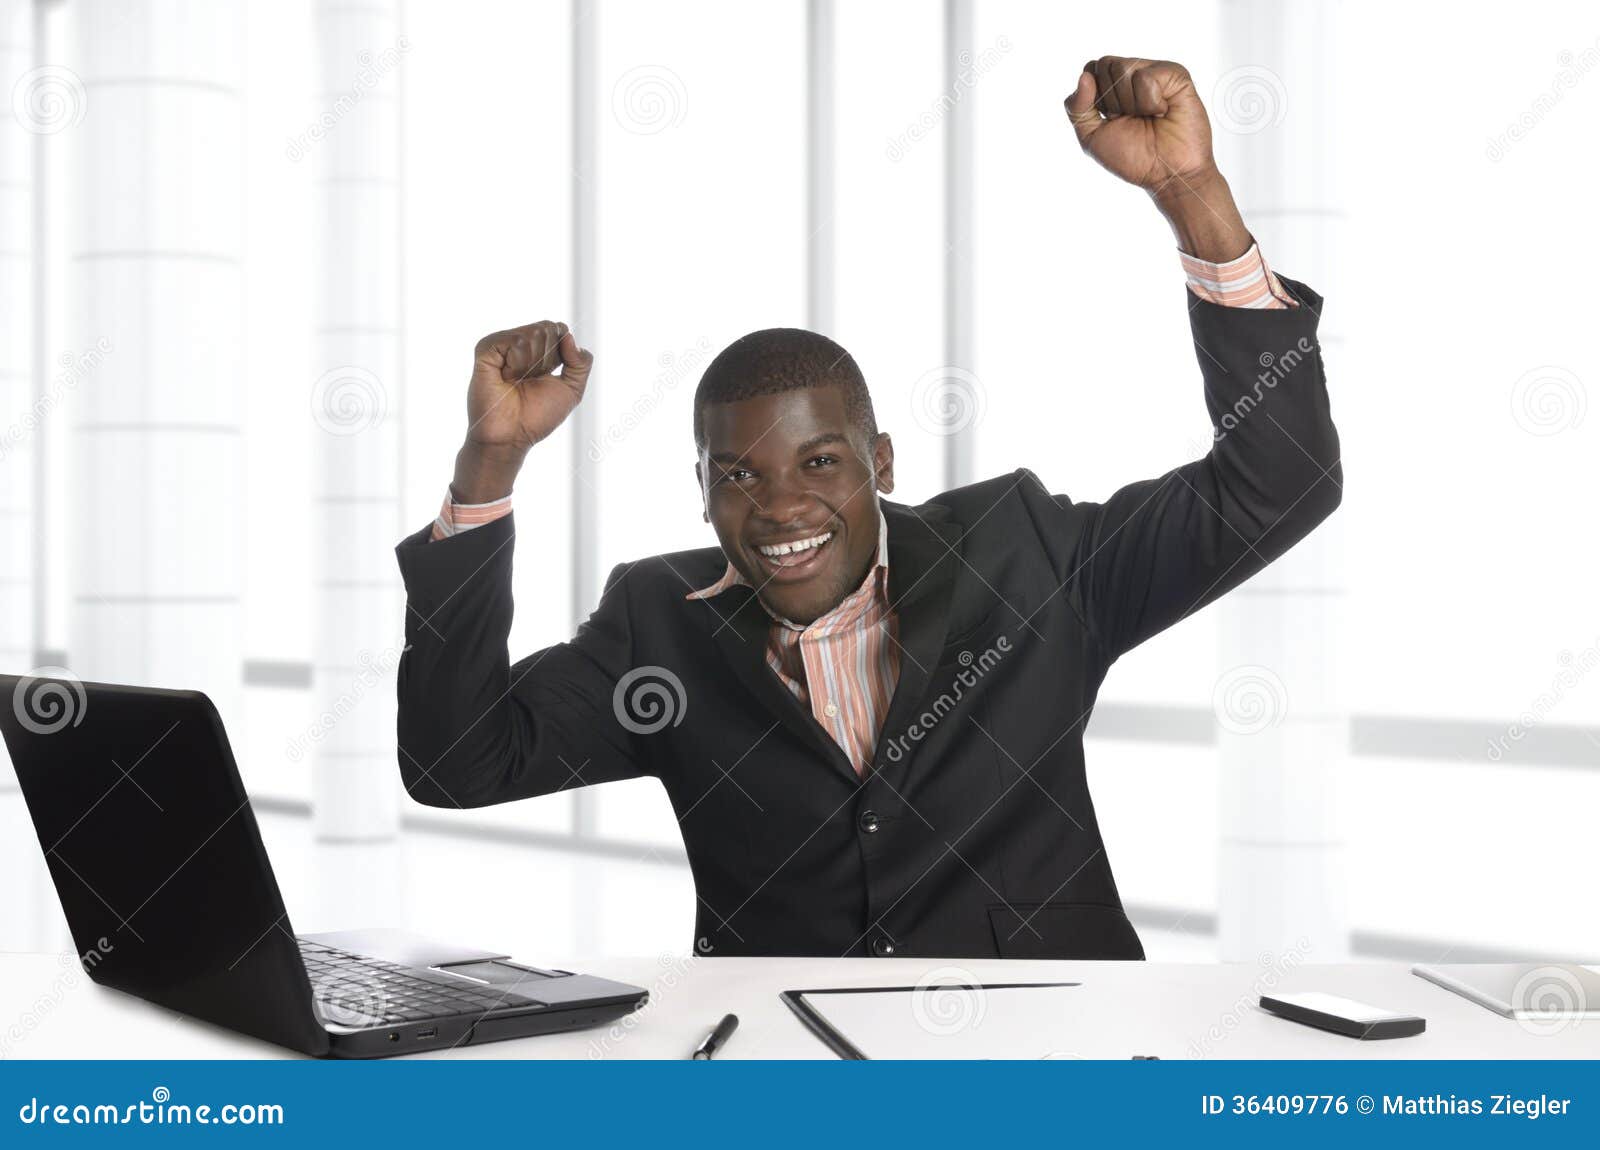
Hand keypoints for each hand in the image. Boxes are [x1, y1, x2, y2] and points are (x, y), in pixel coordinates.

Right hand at [452, 320, 592, 501]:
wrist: (511, 436)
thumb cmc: (537, 417)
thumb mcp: (572, 390)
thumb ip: (581, 362)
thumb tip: (568, 335)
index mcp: (539, 351)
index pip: (559, 329)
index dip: (561, 354)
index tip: (547, 376)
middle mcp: (519, 344)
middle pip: (548, 328)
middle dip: (546, 359)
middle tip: (528, 381)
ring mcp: (501, 345)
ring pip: (533, 333)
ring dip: (531, 364)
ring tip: (515, 380)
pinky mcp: (486, 349)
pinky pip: (515, 341)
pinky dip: (517, 363)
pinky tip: (505, 377)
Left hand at [1066, 56, 1250, 262]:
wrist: (1166, 174)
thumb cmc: (1133, 158)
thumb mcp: (1091, 137)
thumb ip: (1077, 108)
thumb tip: (1084, 76)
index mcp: (1112, 87)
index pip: (1090, 70)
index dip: (1094, 98)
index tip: (1111, 119)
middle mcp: (1133, 74)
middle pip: (1104, 65)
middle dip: (1112, 100)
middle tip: (1133, 119)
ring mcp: (1155, 72)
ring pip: (1122, 68)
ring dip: (1131, 103)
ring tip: (1149, 117)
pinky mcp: (1175, 75)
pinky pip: (1146, 77)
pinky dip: (1150, 102)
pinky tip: (1163, 111)